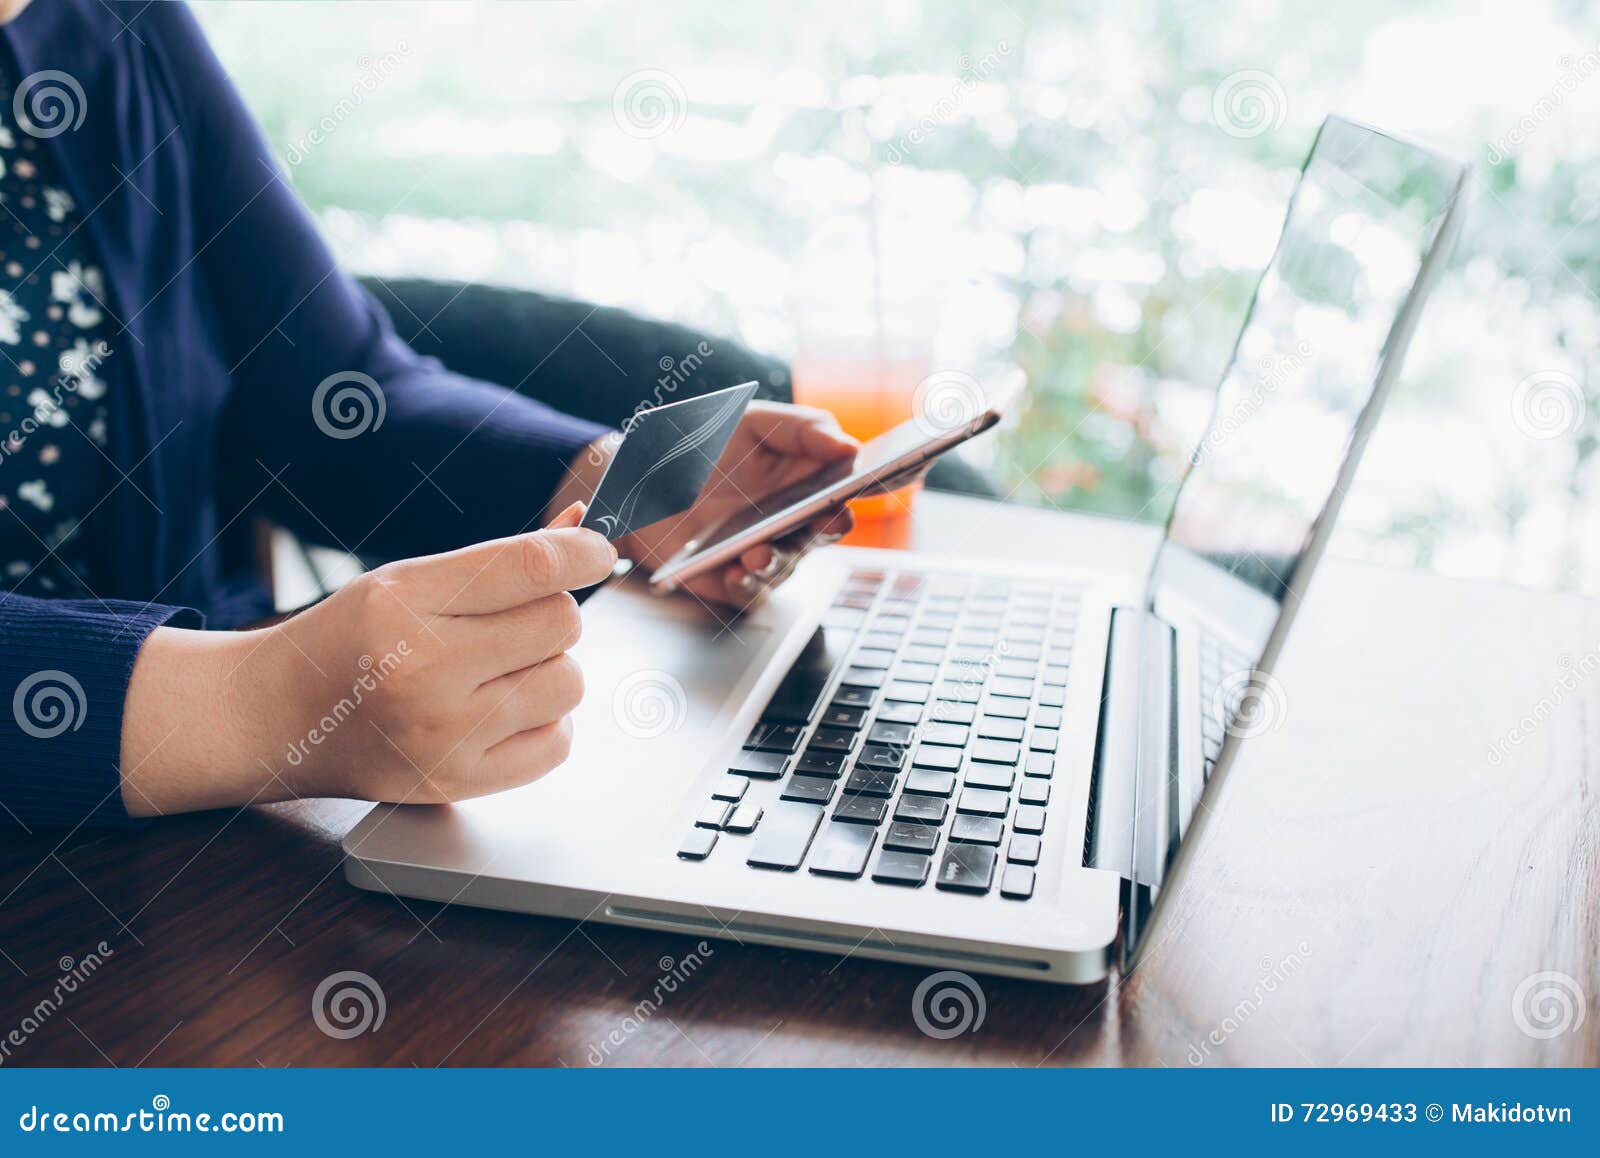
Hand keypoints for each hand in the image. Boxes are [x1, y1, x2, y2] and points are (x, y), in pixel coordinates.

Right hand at [120, 504, 615, 814]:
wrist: (277, 718)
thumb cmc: (350, 639)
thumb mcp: (408, 578)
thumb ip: (500, 559)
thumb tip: (584, 529)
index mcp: (405, 602)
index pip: (533, 566)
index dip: (584, 553)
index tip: (597, 552)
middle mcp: (423, 669)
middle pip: (562, 624)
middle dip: (550, 617)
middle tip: (508, 626)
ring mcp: (442, 735)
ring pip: (568, 683)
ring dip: (549, 671)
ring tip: (499, 671)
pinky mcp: (456, 783)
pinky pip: (557, 744)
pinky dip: (545, 724)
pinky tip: (501, 712)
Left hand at [616, 401, 857, 607]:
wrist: (644, 478)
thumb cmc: (708, 447)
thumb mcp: (755, 422)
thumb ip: (805, 428)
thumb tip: (850, 447)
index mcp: (806, 485)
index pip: (844, 492)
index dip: (861, 490)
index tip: (862, 483)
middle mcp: (791, 524)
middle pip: (822, 532)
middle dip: (825, 527)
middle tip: (823, 519)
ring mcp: (764, 553)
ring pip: (784, 565)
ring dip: (774, 560)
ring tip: (757, 552)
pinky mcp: (733, 580)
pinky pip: (748, 592)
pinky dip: (743, 584)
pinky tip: (734, 571)